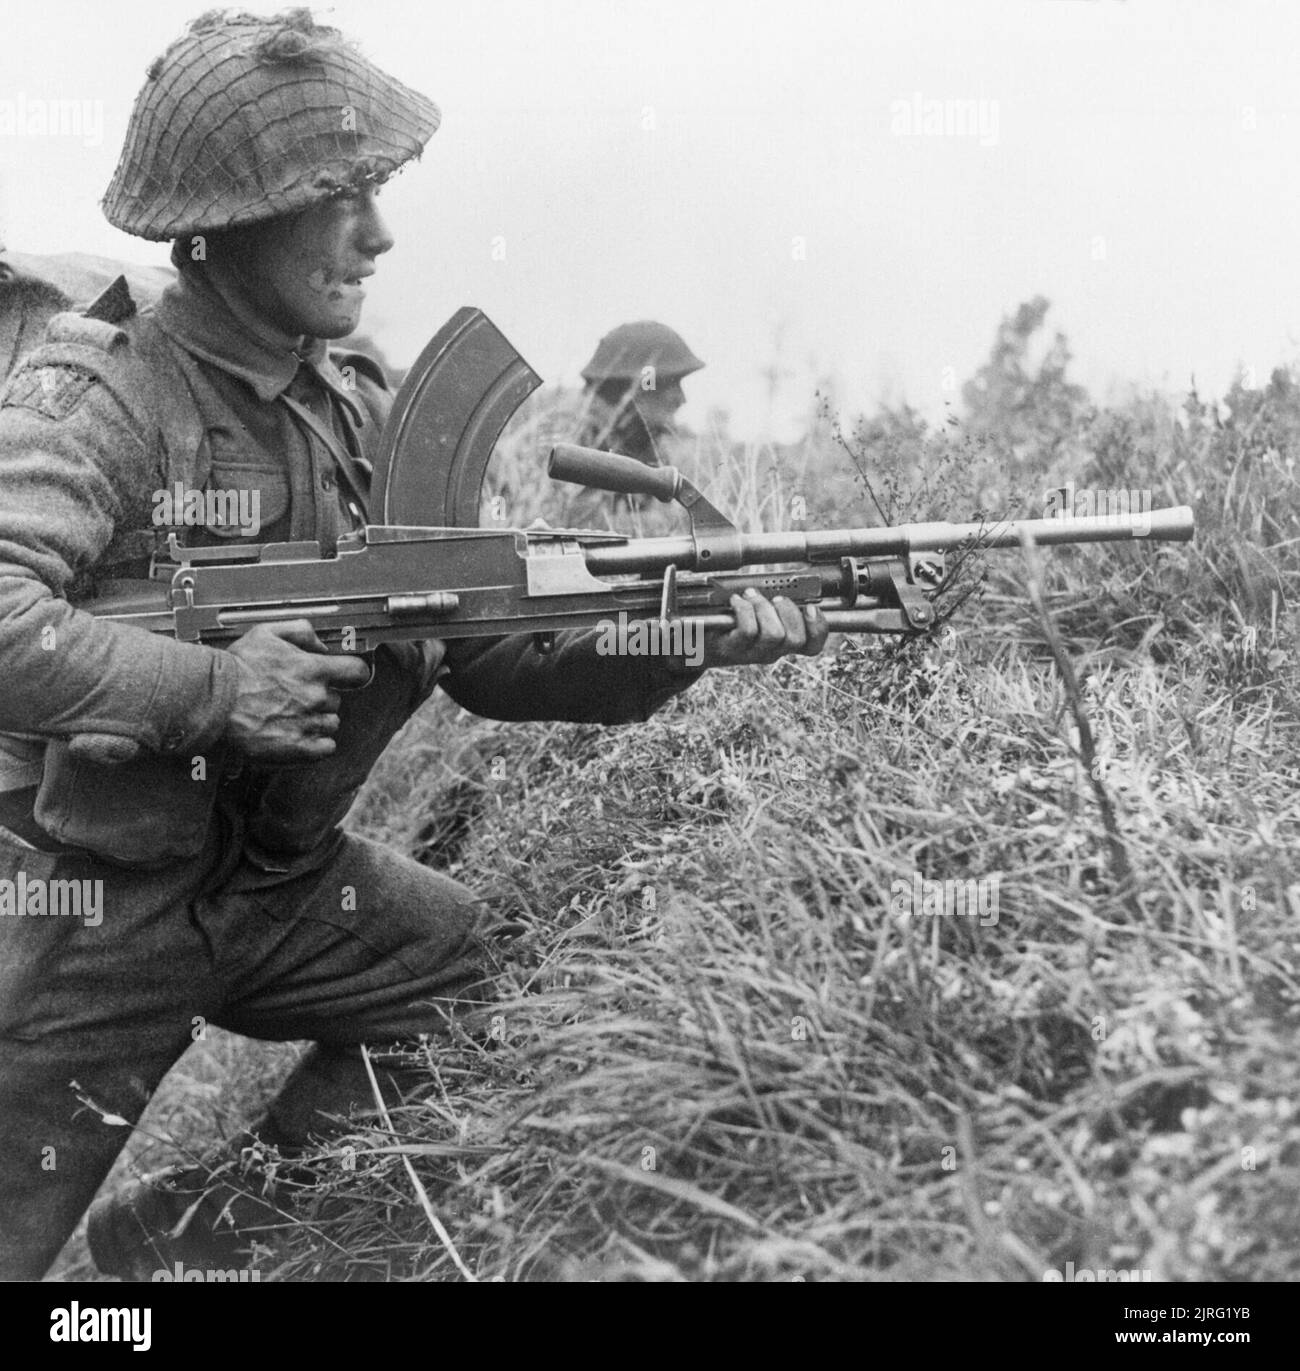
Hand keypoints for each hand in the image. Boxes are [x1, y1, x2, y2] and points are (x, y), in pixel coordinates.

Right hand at [225, 620, 372, 760]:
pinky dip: (316, 744)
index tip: (346, 676)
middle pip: (337, 700)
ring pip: (331, 723)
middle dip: (321, 697)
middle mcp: (315, 698)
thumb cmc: (235, 668)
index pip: (357, 672)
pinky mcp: (298, 748)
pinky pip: (326, 748)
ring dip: (317, 720)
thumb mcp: (266, 633)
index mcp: (312, 670)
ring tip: (290, 715)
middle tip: (295, 696)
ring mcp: (308, 724)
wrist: (211, 701)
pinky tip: (298, 734)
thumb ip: (301, 632)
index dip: (352, 673)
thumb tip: (321, 645)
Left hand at [700, 590, 828, 667]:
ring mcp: (752, 654)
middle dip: (788, 612)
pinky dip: (744, 610)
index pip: (812, 646)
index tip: (811, 608)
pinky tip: (736, 602)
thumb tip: (790, 586)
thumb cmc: (732, 621)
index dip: (818, 628)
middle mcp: (771, 652)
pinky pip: (748, 630)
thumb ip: (775, 604)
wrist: (698, 641)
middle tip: (776, 598)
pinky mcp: (732, 649)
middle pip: (795, 639)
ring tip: (751, 596)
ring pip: (774, 634)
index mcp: (782, 643)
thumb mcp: (758, 614)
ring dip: (764, 608)